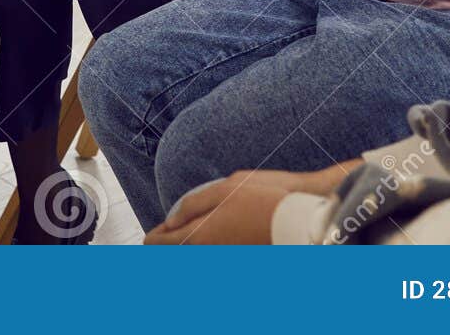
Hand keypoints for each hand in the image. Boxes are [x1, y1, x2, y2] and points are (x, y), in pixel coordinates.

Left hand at [144, 179, 288, 244]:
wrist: (298, 223)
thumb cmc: (262, 202)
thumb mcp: (224, 190)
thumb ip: (194, 205)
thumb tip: (172, 220)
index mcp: (201, 235)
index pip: (164, 243)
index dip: (154, 238)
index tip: (150, 237)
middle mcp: (211, 252)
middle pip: (179, 254)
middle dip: (169, 246)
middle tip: (163, 240)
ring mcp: (226, 258)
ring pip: (198, 256)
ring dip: (188, 249)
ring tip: (186, 239)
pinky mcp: (240, 259)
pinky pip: (215, 256)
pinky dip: (207, 251)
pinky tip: (212, 241)